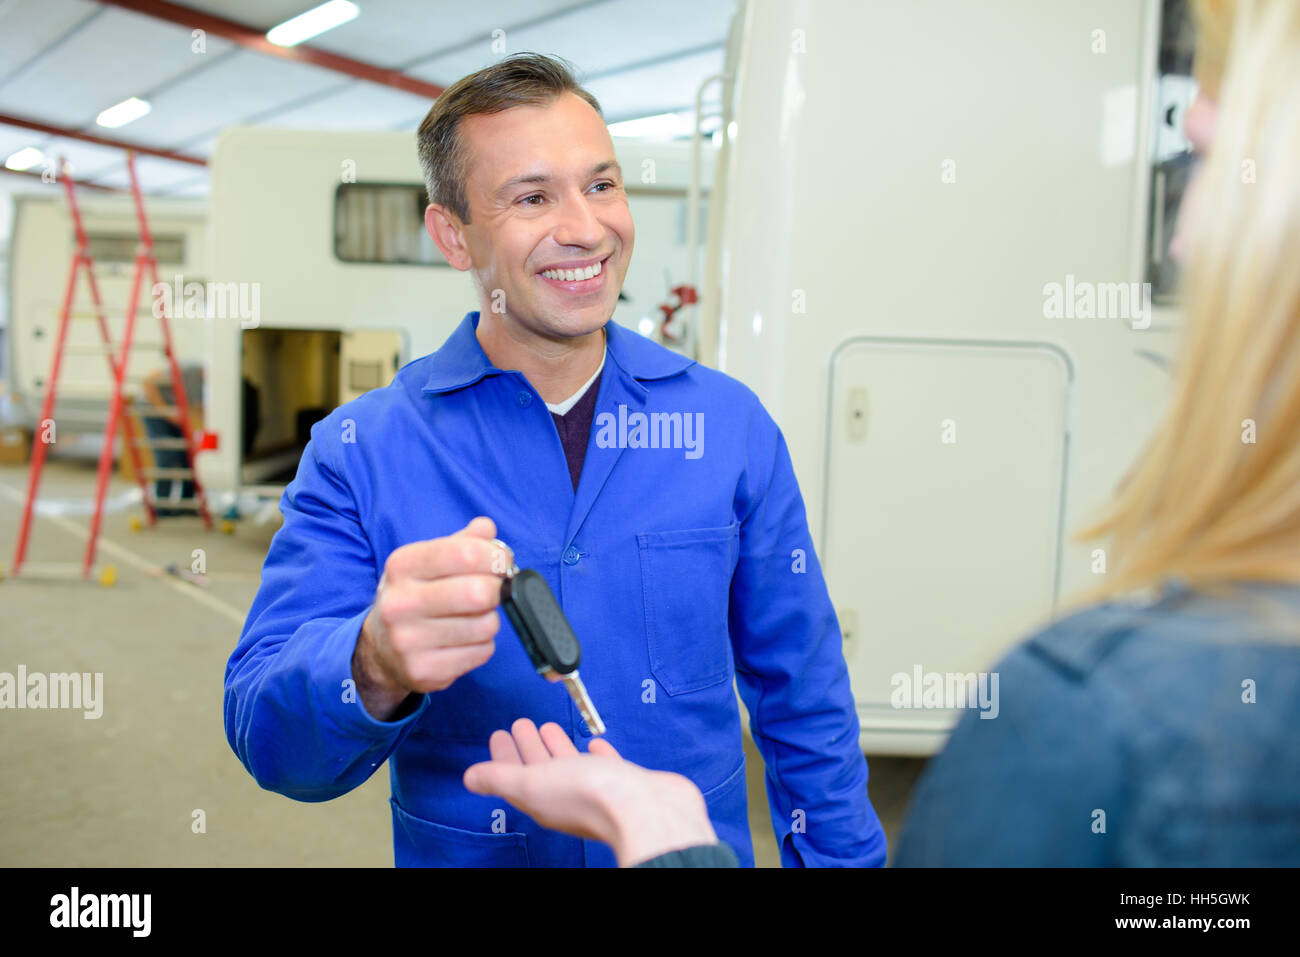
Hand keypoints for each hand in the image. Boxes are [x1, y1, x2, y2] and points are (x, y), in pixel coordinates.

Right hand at [352, 517, 506, 717]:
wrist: (380, 648)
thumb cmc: (415, 595)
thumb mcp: (428, 562)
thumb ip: (462, 542)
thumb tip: (486, 529)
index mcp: (402, 566)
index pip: (465, 553)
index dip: (495, 556)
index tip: (501, 561)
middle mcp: (400, 603)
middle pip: (478, 593)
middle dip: (497, 590)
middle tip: (492, 591)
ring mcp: (408, 641)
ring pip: (486, 625)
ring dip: (490, 619)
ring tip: (473, 617)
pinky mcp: (424, 671)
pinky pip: (482, 652)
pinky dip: (483, 645)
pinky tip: (463, 639)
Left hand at [463, 719, 717, 866]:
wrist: (644, 809)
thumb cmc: (590, 796)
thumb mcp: (532, 782)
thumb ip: (500, 778)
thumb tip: (469, 778)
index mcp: (541, 798)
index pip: (514, 775)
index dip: (504, 756)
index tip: (498, 735)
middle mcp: (566, 796)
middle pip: (540, 768)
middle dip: (528, 747)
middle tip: (520, 724)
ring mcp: (596, 789)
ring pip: (569, 765)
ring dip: (557, 747)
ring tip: (549, 727)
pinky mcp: (622, 782)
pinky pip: (604, 765)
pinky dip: (596, 754)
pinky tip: (594, 744)